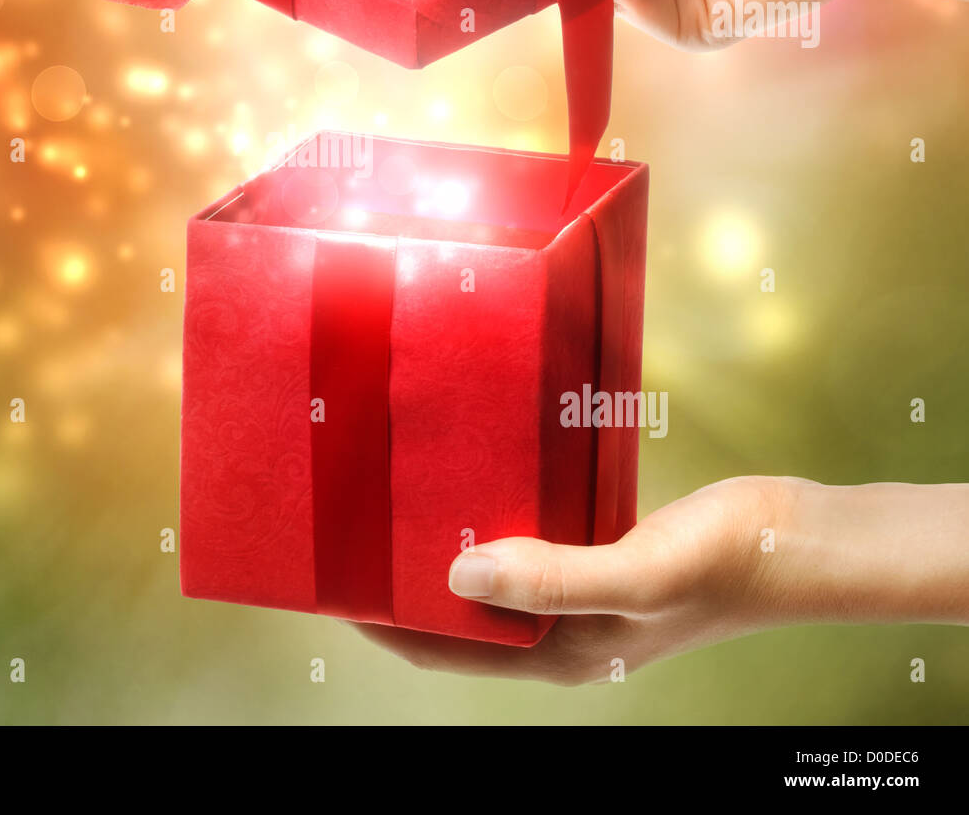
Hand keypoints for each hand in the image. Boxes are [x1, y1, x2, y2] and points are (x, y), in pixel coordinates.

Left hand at [357, 476, 968, 682]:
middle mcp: (558, 631)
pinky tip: (472, 478)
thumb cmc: (728, 561)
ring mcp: (578, 596)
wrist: (800, 539)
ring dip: (445, 544)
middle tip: (353, 527)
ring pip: (489, 573)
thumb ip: (551, 579)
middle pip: (457, 614)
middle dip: (403, 580)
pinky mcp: (596, 557)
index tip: (332, 581)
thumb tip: (458, 573)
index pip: (444, 646)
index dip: (383, 619)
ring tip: (394, 497)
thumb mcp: (638, 572)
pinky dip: (493, 518)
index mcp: (558, 653)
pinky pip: (525, 542)